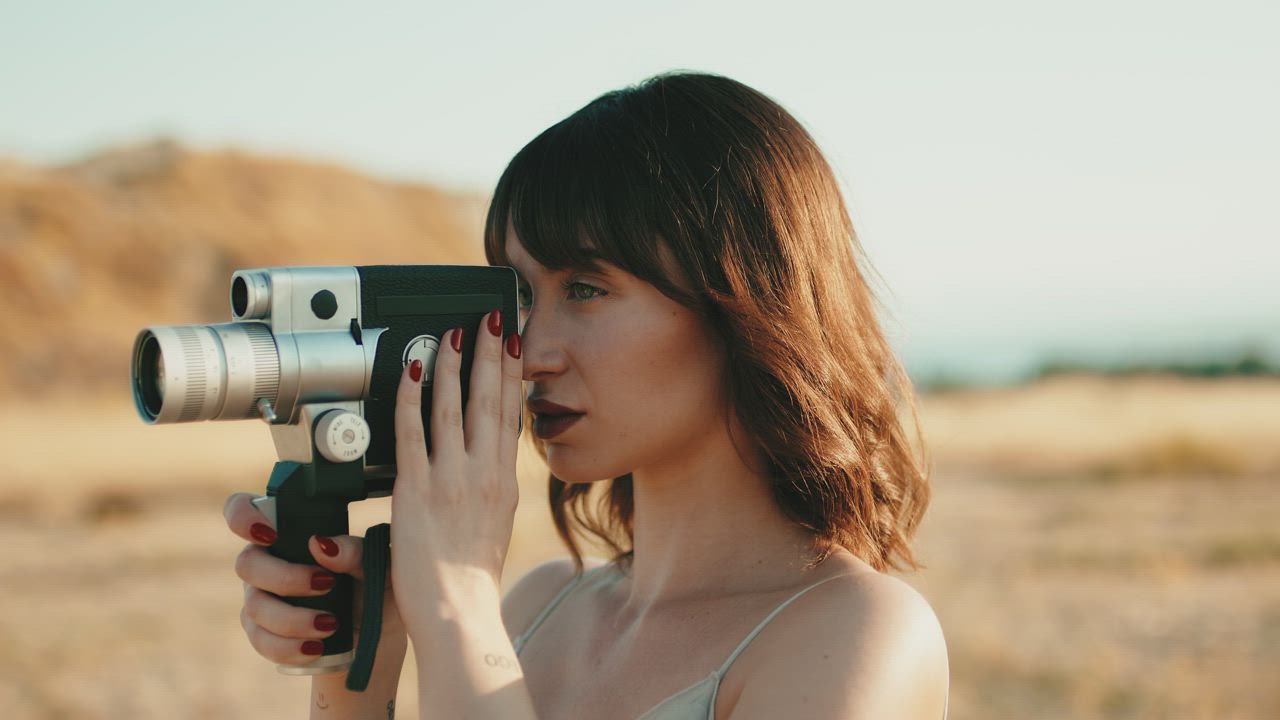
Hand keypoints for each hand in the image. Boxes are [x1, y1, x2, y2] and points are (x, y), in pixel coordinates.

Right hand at [223, 492, 406, 665]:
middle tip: (326, 584)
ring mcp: (261, 598)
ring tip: (331, 624)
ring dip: (292, 618)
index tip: (270, 534)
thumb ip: (353, 551)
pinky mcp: (264, 633)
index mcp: (290, 532)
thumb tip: (320, 543)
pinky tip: (315, 647)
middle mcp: (268, 561)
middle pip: (247, 564)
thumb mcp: (378, 564)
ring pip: (255, 607)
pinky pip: (262, 641)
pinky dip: (289, 646)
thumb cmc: (377, 583)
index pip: (242, 510)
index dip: (242, 517)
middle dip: (285, 578)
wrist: (380, 631)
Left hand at [390, 310, 522, 637]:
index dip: (512, 374)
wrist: (459, 612)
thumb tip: (487, 463)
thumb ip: (488, 489)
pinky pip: (412, 432)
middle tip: (491, 318)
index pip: (511, 414)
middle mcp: (483, 474)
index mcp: (503, 482)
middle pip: (490, 400)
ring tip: (454, 333)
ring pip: (453, 408)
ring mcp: (451, 480)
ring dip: (454, 364)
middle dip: (491, 354)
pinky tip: (413, 370)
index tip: (513, 343)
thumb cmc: (471, 579)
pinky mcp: (416, 490)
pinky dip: (412, 397)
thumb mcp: (493, 525)